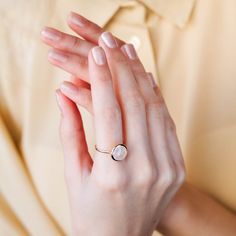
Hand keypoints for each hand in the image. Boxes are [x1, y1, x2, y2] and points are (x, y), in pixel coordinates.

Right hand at [42, 13, 184, 234]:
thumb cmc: (91, 212)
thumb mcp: (74, 174)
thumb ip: (70, 131)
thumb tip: (63, 93)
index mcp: (112, 173)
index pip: (108, 110)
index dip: (101, 77)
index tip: (95, 52)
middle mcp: (144, 168)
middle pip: (135, 103)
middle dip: (121, 67)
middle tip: (111, 42)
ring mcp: (166, 168)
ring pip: (154, 108)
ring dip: (140, 76)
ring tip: (128, 52)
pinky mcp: (176, 167)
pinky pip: (166, 122)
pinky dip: (156, 97)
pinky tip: (145, 78)